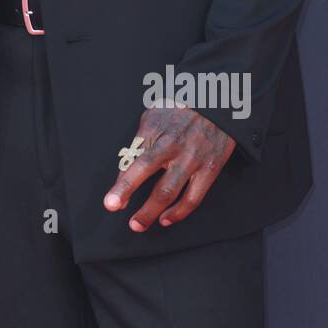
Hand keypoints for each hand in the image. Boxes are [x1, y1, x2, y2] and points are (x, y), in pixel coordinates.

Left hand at [103, 104, 235, 231]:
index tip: (111, 202)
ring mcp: (194, 160)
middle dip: (136, 202)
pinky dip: (179, 212)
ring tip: (139, 224)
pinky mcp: (210, 169)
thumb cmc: (178, 111)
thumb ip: (139, 143)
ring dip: (154, 212)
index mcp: (157, 134)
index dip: (123, 184)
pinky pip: (194, 198)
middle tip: (124, 218)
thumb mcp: (153, 118)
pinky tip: (166, 219)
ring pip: (171, 193)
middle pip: (152, 179)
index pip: (135, 162)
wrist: (216, 102)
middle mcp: (175, 148)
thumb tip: (125, 169)